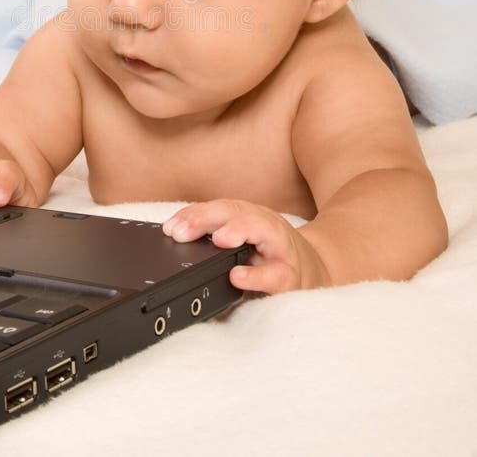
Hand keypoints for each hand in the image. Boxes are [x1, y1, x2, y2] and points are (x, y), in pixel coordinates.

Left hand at [162, 199, 329, 293]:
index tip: (169, 227)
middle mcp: (264, 226)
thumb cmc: (270, 259)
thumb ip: (213, 246)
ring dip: (239, 230)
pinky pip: (275, 274)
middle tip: (180, 231)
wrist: (317, 271)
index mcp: (248, 218)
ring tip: (218, 238)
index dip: (193, 215)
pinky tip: (237, 276)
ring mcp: (281, 248)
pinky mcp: (291, 276)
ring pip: (262, 230)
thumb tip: (175, 248)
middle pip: (236, 212)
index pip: (218, 209)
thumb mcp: (241, 246)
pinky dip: (257, 275)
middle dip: (206, 218)